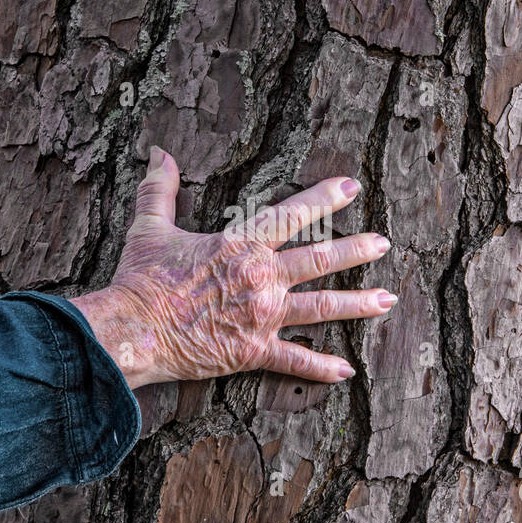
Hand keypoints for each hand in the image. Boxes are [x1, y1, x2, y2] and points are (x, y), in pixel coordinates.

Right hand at [69, 147, 395, 389]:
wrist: (134, 330)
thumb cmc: (142, 280)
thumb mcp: (150, 227)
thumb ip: (160, 188)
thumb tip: (158, 152)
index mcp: (240, 244)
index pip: (292, 214)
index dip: (324, 197)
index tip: (351, 186)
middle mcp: (261, 277)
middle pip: (320, 258)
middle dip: (356, 249)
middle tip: (383, 243)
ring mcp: (262, 315)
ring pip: (322, 306)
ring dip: (358, 303)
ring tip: (388, 299)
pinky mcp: (254, 351)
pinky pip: (295, 360)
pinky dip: (322, 367)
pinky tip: (347, 370)